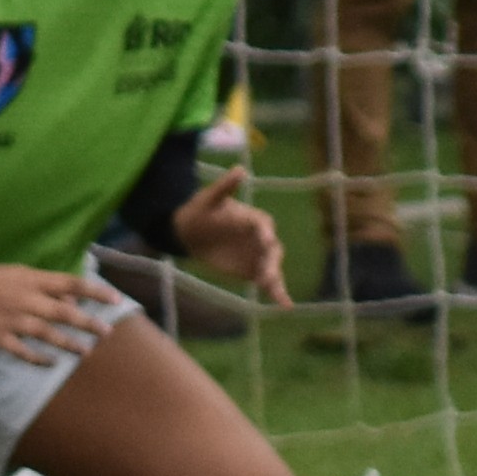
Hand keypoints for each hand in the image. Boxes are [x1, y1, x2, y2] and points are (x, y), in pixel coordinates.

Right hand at [0, 262, 119, 363]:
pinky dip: (38, 359)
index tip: (116, 300)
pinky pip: (22, 351)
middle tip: (106, 332)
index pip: (71, 284)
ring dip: (68, 344)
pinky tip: (53, 363)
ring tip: (86, 352)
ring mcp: (12, 320)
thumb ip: (52, 287)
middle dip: (87, 323)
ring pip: (45, 334)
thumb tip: (78, 301)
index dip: (96, 291)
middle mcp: (26, 300)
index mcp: (34, 281)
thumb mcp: (25, 274)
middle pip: (62, 312)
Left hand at [174, 172, 291, 306]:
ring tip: (274, 292)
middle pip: (272, 251)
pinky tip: (286, 305)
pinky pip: (269, 283)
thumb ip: (226, 187)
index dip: (264, 232)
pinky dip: (278, 293)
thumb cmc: (201, 211)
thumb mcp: (209, 198)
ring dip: (275, 280)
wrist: (190, 232)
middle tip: (265, 274)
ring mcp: (259, 257)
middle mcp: (262, 238)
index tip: (263, 240)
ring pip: (273, 269)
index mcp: (255, 219)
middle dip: (271, 262)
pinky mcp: (254, 272)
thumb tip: (239, 169)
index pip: (263, 225)